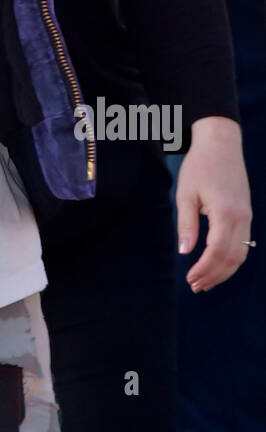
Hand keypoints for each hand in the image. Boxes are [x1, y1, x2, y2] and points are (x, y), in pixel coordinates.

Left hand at [176, 116, 252, 290]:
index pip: (218, 251)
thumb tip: (185, 251)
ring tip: (205, 282)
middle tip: (195, 286)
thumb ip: (186, 224)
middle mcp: (241, 217)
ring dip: (224, 271)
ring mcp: (247, 216)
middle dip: (214, 275)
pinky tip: (218, 266)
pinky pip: (244, 243)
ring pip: (241, 253)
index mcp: (225, 212)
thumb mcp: (186, 194)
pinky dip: (232, 259)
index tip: (190, 278)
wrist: (221, 144)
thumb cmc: (200, 166)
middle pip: (232, 257)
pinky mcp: (246, 214)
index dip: (205, 268)